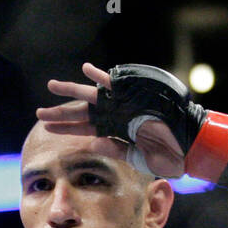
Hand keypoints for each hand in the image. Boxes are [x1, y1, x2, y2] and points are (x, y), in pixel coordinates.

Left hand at [37, 62, 187, 177]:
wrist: (189, 144)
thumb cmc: (166, 154)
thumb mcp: (137, 157)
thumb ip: (115, 149)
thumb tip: (92, 144)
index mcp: (112, 131)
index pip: (83, 129)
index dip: (64, 128)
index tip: (45, 128)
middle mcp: (113, 116)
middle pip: (81, 113)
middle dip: (60, 113)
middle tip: (39, 112)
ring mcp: (121, 105)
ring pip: (91, 97)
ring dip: (71, 91)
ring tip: (51, 86)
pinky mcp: (133, 95)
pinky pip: (115, 83)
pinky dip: (101, 76)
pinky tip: (86, 69)